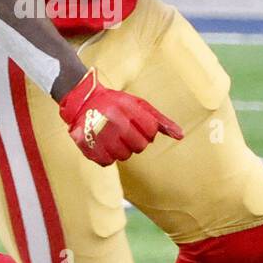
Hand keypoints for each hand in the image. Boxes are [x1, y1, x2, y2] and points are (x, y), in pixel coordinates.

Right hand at [58, 69, 182, 165]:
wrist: (82, 100)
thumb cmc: (115, 103)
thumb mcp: (138, 105)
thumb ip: (160, 121)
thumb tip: (180, 136)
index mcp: (127, 107)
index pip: (151, 130)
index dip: (147, 130)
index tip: (138, 125)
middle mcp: (114, 120)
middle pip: (140, 146)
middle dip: (136, 141)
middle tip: (125, 131)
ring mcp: (100, 134)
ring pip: (124, 156)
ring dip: (121, 149)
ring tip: (113, 136)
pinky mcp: (89, 146)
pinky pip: (108, 162)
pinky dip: (107, 155)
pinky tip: (103, 143)